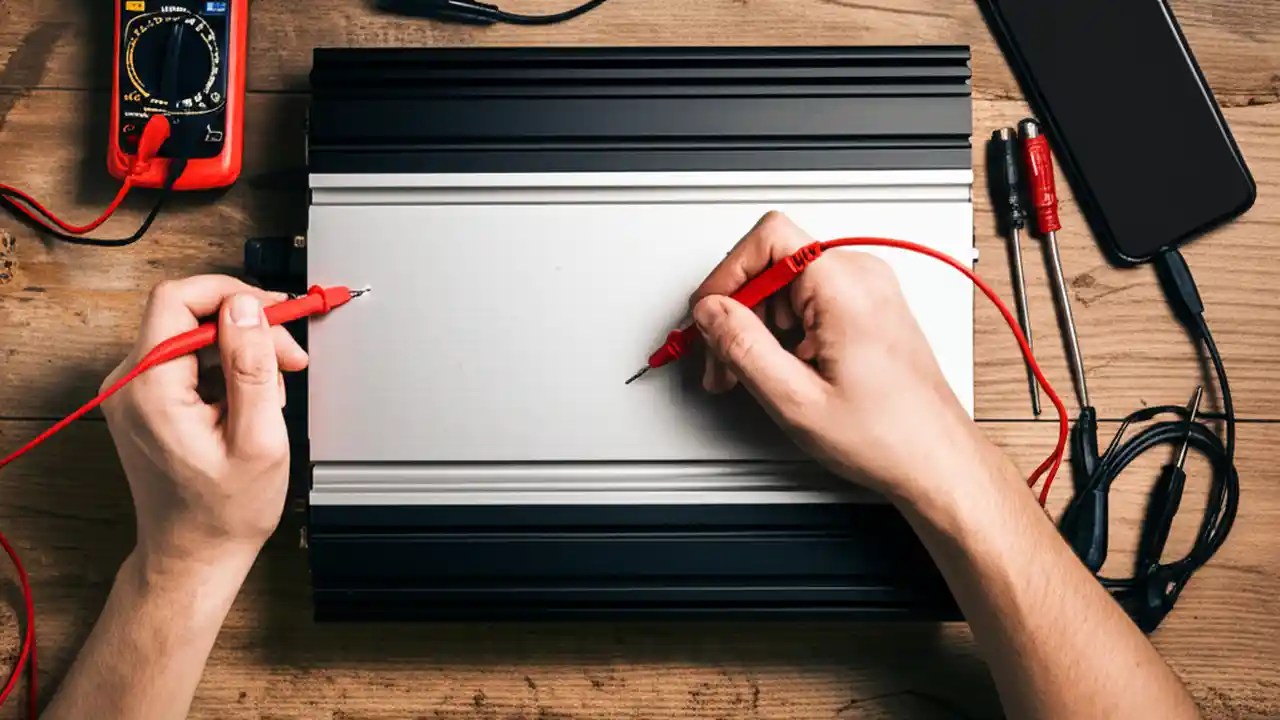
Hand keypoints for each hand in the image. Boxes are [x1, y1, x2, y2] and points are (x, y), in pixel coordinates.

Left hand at [101, 275, 308, 572]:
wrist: (195, 554)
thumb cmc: (224, 512)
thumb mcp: (258, 439)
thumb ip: (252, 367)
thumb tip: (246, 309)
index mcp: (151, 390)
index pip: (179, 299)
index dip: (232, 294)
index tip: (273, 311)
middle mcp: (130, 385)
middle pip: (189, 314)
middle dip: (247, 327)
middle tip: (290, 354)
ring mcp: (134, 393)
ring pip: (194, 335)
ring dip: (242, 351)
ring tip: (272, 393)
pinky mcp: (146, 401)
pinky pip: (189, 360)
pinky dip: (226, 369)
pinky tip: (251, 402)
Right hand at [691, 212, 1013, 508]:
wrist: (935, 459)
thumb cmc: (888, 436)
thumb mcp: (795, 399)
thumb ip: (742, 347)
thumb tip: (709, 313)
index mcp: (846, 286)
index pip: (767, 238)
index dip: (726, 276)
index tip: (708, 316)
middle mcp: (861, 275)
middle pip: (771, 263)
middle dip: (737, 312)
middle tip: (720, 361)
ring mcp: (867, 289)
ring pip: (784, 285)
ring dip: (756, 327)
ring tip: (747, 374)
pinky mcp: (866, 307)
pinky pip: (806, 300)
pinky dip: (781, 332)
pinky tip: (775, 370)